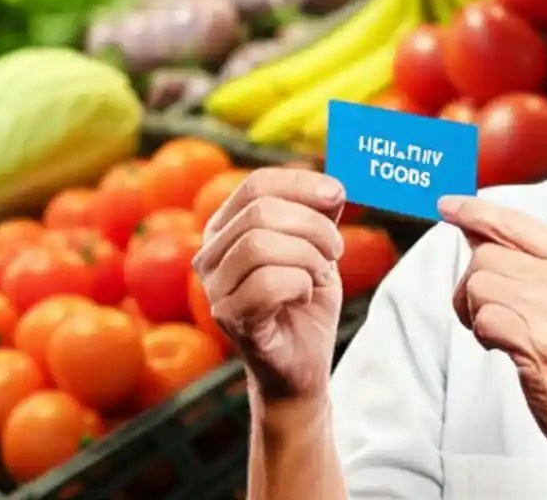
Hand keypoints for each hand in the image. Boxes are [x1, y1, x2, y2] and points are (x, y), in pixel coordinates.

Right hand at [192, 167, 345, 402]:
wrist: (301, 364)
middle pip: (260, 212)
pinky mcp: (227, 317)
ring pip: (260, 245)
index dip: (300, 183)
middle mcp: (210, 253)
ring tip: (320, 274)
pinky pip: (266, 285)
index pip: (257, 184)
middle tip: (335, 250)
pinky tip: (303, 296)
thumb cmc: (304, 301)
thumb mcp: (316, 247)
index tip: (337, 194)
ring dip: (308, 257)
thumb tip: (334, 185)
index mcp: (226, 227)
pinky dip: (298, 285)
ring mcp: (213, 286)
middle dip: (313, 226)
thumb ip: (319, 214)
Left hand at [438, 195, 546, 452]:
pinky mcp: (538, 343)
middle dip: (471, 285)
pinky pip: (482, 320)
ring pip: (477, 285)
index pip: (511, 221)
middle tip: (488, 313)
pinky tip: (504, 347)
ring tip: (500, 331)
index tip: (445, 204)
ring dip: (475, 312)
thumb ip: (520, 256)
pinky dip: (482, 334)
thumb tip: (471, 224)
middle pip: (484, 255)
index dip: (473, 211)